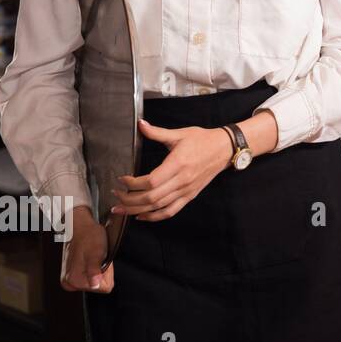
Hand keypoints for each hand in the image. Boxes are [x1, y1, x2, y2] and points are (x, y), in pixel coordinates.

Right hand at [60, 205, 113, 293]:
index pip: (104, 287)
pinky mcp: (71, 274)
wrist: (80, 226)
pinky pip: (91, 276)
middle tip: (97, 257)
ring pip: (96, 280)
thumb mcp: (97, 252)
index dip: (107, 273)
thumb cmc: (89, 236)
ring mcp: (69, 279)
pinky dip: (93, 267)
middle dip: (103, 271)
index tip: (101, 260)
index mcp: (74, 280)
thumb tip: (94, 284)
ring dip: (98, 268)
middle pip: (99, 285)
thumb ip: (95, 270)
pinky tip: (89, 257)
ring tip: (93, 256)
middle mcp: (69, 283)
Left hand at [113, 119, 232, 221]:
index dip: (133, 184)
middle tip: (116, 195)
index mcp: (178, 164)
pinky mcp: (189, 196)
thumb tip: (140, 124)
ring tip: (120, 209)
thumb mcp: (180, 134)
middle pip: (151, 197)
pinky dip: (154, 217)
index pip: (151, 181)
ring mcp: (186, 190)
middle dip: (129, 199)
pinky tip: (141, 216)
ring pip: (158, 207)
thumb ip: (157, 132)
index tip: (122, 179)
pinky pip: (170, 211)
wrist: (225, 149)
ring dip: (136, 210)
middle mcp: (182, 180)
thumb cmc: (202, 140)